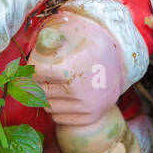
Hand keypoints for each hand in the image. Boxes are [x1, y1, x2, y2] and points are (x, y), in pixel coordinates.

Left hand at [27, 11, 124, 125]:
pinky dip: (56, 110)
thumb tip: (35, 47)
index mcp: (71, 70)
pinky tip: (63, 98)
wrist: (120, 64)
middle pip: (41, 90)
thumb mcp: (76, 34)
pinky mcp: (89, 118)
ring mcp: (85, 107)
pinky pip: (58, 119)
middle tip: (42, 77)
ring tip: (53, 86)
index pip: (37, 72)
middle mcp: (78, 91)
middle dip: (38, 83)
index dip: (33, 68)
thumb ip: (52, 37)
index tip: (35, 66)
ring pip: (48, 106)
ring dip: (46, 97)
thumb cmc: (91, 47)